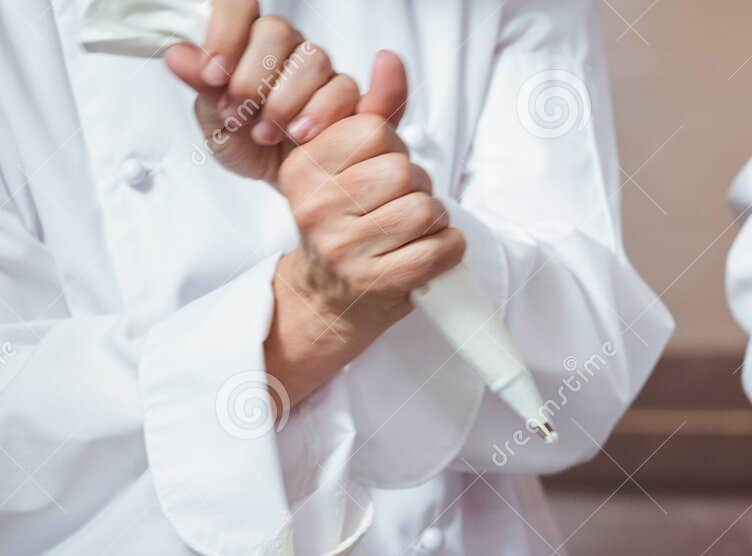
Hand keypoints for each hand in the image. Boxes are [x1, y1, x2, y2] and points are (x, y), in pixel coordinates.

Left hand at [164, 0, 359, 184]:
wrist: (284, 185)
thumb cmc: (247, 145)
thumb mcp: (215, 121)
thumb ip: (201, 86)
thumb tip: (176, 55)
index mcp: (246, 40)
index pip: (238, 5)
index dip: (225, 32)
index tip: (213, 74)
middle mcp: (285, 46)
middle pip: (276, 30)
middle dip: (253, 77)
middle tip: (238, 112)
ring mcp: (319, 68)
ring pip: (312, 59)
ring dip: (283, 102)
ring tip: (264, 135)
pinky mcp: (346, 95)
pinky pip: (343, 88)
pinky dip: (319, 113)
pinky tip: (299, 134)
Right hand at [264, 52, 465, 402]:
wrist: (328, 298)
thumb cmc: (346, 222)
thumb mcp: (347, 162)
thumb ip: (372, 110)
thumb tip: (389, 61)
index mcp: (302, 168)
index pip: (374, 132)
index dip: (393, 150)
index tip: (379, 173)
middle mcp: (316, 207)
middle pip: (402, 170)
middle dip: (415, 185)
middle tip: (399, 206)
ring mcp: (344, 249)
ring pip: (424, 208)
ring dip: (433, 219)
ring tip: (413, 230)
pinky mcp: (376, 283)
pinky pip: (439, 249)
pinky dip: (449, 249)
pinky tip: (432, 251)